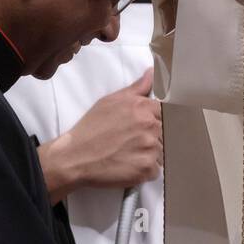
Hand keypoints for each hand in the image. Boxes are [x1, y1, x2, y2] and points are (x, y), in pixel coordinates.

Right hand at [37, 69, 161, 200]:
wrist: (75, 156)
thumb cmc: (91, 128)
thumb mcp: (111, 101)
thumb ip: (136, 88)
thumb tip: (151, 73)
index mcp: (143, 108)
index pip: (168, 112)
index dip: (158, 120)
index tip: (148, 127)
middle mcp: (150, 126)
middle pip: (167, 133)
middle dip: (154, 138)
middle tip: (135, 143)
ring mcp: (150, 149)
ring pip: (163, 152)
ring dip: (151, 155)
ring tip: (131, 155)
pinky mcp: (146, 169)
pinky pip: (156, 170)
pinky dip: (146, 170)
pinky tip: (130, 166)